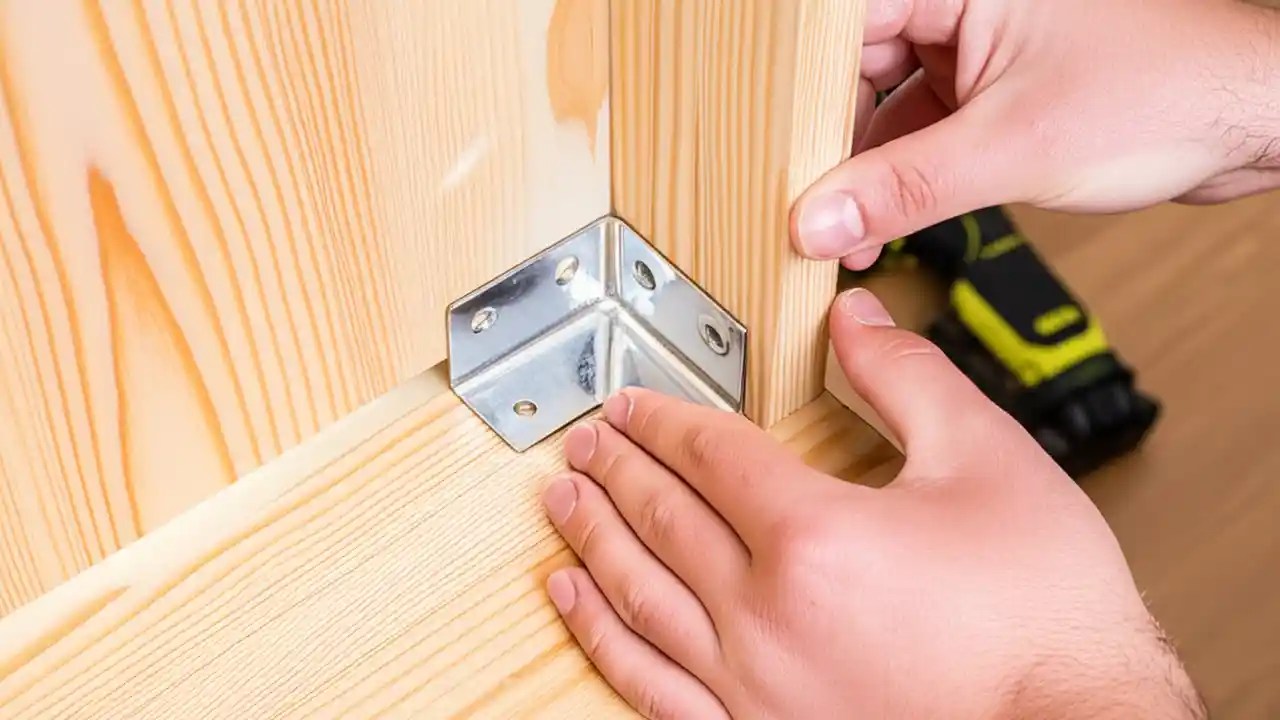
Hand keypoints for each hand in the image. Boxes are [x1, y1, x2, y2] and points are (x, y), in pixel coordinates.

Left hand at [541, 288, 1203, 718]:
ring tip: (562, 500)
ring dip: (593, 537)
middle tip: (584, 439)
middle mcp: (767, 613)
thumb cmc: (1046, 619)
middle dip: (617, 467)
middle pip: (662, 517)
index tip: (630, 401)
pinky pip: (651, 683)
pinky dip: (601, 635)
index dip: (662, 418)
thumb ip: (908, 377)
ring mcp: (753, 684)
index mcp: (815, 535)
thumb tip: (856, 319)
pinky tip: (574, 600)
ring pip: (639, 594)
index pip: (710, 454)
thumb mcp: (989, 461)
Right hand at [792, 0, 1279, 269]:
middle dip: (828, 141)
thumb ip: (904, 189)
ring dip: (863, 172)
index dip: (798, 87)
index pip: (842, 22)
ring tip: (838, 231)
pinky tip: (880, 226)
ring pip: (883, 105)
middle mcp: (962, 4)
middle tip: (797, 200)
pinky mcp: (991, 90)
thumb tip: (821, 218)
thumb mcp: (1012, 147)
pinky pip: (920, 131)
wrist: (1251, 123)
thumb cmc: (1170, 90)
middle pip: (853, 66)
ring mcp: (976, 46)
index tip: (768, 146)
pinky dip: (900, 179)